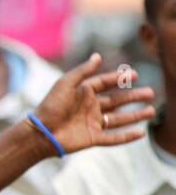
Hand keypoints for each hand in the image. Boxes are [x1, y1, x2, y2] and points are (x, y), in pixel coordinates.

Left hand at [32, 53, 155, 154]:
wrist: (41, 131)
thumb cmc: (50, 106)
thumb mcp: (66, 84)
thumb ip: (83, 71)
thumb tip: (97, 56)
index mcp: (83, 93)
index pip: (104, 83)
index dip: (118, 79)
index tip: (134, 74)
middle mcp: (90, 107)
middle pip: (116, 101)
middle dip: (133, 97)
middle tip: (151, 92)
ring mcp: (92, 123)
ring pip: (119, 119)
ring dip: (135, 115)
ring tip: (152, 110)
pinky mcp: (93, 138)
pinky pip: (114, 138)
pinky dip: (127, 136)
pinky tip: (141, 132)